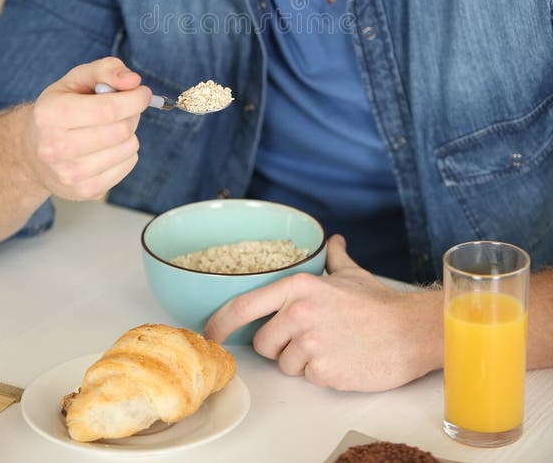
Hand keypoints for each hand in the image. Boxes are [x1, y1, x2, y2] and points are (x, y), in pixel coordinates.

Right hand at [21, 57, 151, 200]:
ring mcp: (69, 174)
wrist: (33, 150)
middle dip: (132, 115)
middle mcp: (54, 147)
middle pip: (120, 131)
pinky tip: (109, 147)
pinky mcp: (84, 191)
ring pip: (127, 149)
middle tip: (126, 109)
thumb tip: (133, 81)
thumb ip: (106, 69)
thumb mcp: (77, 79)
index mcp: (50, 114)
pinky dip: (126, 153)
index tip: (142, 93)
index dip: (135, 99)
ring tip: (112, 128)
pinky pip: (127, 166)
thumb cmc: (60, 108)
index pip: (108, 109)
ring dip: (130, 134)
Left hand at [205, 234, 442, 390]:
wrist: (410, 332)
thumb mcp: (352, 275)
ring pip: (285, 364)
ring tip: (331, 347)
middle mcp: (299, 313)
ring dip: (302, 361)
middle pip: (263, 343)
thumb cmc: (380, 306)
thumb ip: (333, 258)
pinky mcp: (324, 371)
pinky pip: (307, 378)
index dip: (221, 321)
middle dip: (279, 346)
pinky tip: (341, 360)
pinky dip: (320, 374)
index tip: (210, 332)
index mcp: (299, 287)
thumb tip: (332, 241)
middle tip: (309, 338)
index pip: (244, 305)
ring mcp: (310, 344)